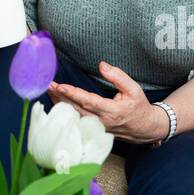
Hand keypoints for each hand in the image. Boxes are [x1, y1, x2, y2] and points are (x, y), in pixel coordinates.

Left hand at [49, 62, 163, 142]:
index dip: (74, 94)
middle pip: (77, 109)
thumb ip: (118, 76)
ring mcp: (96, 127)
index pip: (89, 102)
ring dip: (60, 102)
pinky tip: (56, 100)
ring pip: (74, 115)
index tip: (61, 86)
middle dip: (61, 96)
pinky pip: (76, 119)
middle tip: (48, 84)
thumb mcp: (134, 89)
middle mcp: (101, 121)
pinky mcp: (93, 129)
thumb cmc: (139, 107)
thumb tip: (102, 65)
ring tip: (49, 90)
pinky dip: (65, 110)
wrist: (144, 129)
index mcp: (112, 112)